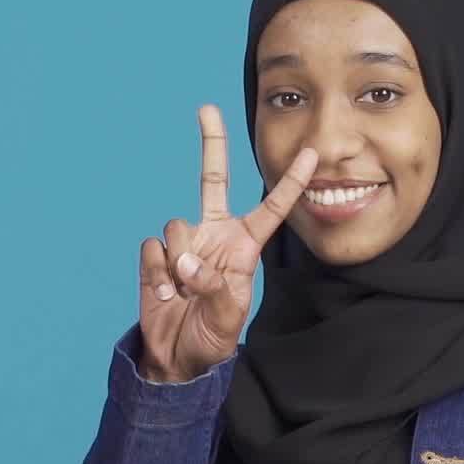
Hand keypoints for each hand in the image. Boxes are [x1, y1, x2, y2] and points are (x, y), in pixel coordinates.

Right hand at [135, 104, 314, 382]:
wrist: (174, 355)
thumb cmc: (211, 337)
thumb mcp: (227, 319)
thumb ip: (214, 288)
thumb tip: (186, 262)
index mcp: (244, 246)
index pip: (271, 208)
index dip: (291, 183)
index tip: (311, 155)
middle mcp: (214, 235)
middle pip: (212, 179)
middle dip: (211, 143)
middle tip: (207, 109)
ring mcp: (184, 243)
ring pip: (176, 224)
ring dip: (178, 260)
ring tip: (182, 291)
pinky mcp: (156, 254)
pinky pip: (152, 247)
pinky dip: (156, 272)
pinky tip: (164, 293)